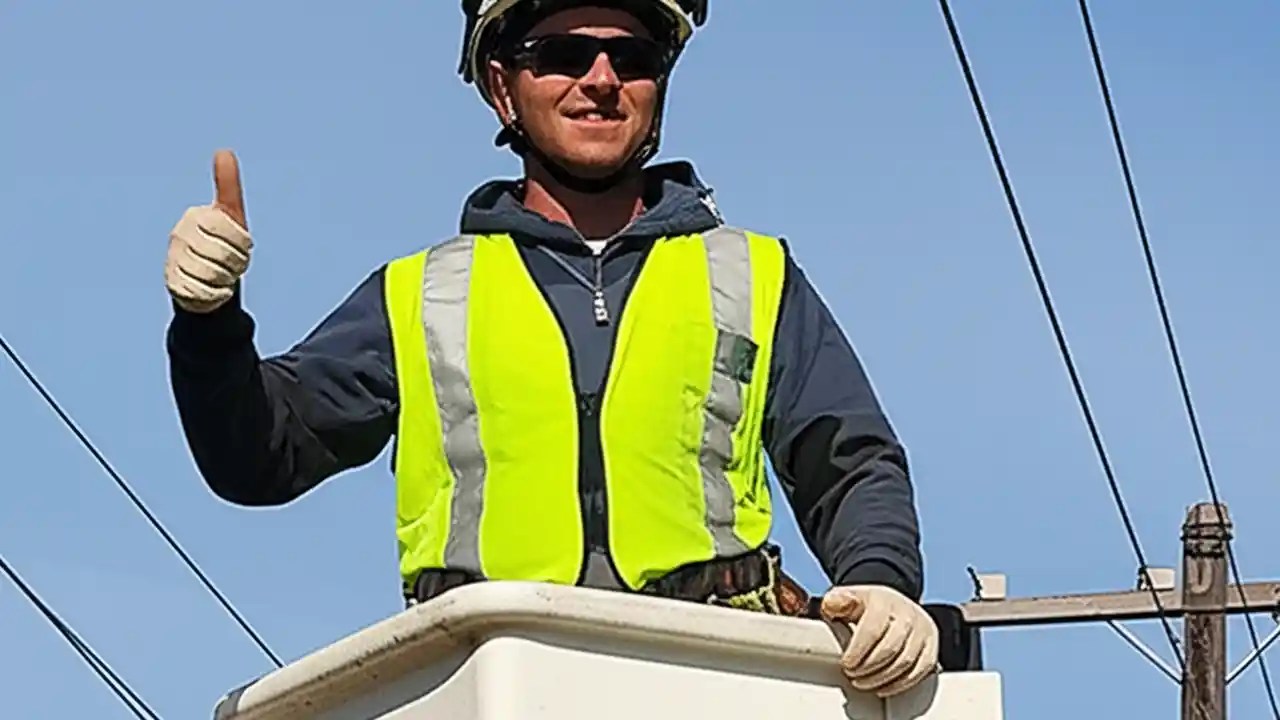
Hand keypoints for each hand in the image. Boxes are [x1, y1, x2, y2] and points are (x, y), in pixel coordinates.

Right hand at [165, 149, 251, 312]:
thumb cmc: (225, 243)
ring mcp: (174, 260)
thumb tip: (223, 150)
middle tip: (233, 264)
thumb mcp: (231, 215)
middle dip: (236, 262)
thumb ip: (228, 185)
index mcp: (194, 217)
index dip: (240, 242)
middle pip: (222, 253)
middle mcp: (179, 237)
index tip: (242, 247)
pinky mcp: (174, 285)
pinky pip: (204, 291)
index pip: (225, 228)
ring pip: (213, 273)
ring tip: (223, 276)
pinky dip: (216, 294)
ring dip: (226, 279)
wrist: (212, 282)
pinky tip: (214, 289)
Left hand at [820, 584, 938, 698]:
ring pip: (906, 662)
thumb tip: (831, 604)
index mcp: (884, 600)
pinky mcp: (931, 647)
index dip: (857, 651)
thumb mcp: (848, 597)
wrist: (894, 606)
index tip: (846, 664)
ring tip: (864, 682)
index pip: (872, 630)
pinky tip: (883, 687)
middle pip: (890, 648)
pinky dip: (900, 684)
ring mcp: (923, 631)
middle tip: (852, 674)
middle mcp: (908, 614)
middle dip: (868, 667)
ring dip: (882, 678)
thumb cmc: (868, 606)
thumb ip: (835, 601)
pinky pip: (920, 671)